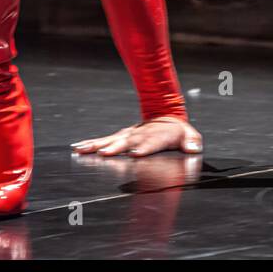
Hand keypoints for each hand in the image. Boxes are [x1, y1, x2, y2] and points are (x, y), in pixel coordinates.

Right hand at [71, 116, 202, 156]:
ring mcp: (129, 135)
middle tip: (105, 154)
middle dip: (116, 148)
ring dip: (97, 145)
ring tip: (83, 150)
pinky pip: (104, 140)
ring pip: (111, 140)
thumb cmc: (178, 132)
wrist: (167, 117)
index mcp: (158, 136)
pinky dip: (91, 143)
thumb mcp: (190, 136)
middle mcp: (140, 134)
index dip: (144, 148)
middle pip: (127, 142)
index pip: (151, 142)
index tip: (135, 154)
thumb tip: (194, 147)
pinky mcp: (121, 136)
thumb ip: (192, 142)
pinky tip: (78, 147)